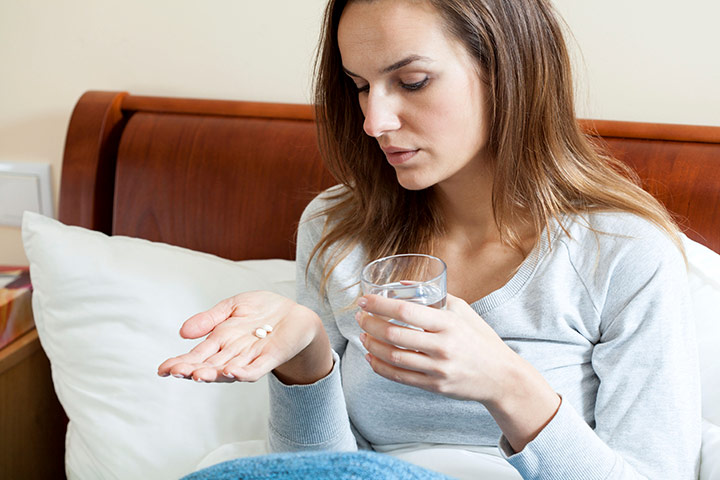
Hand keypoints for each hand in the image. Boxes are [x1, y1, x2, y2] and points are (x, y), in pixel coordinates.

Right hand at [157, 291, 331, 384]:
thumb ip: (209, 319)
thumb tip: (183, 333)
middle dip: (191, 370)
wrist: (294, 312)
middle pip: (208, 366)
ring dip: (214, 374)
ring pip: (228, 371)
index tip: (162, 369)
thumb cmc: (262, 310)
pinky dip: (243, 374)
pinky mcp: (269, 358)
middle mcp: (232, 354)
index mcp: (219, 341)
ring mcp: (250, 358)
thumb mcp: (231, 307)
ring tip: (198, 375)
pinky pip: (254, 370)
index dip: (179, 363)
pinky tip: (232, 373)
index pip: (195, 356)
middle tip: (176, 372)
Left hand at [356, 293, 560, 451]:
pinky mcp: (434, 386)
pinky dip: (380, 366)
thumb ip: (436, 296)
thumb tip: (405, 284)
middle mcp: (442, 347)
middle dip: (370, 323)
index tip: (364, 300)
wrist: (502, 377)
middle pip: (394, 335)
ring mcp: (437, 369)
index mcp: (448, 324)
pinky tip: (371, 356)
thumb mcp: (463, 311)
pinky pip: (399, 377)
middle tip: (359, 316)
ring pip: (393, 357)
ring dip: (372, 345)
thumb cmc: (481, 339)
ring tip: (363, 334)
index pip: (406, 312)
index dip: (380, 305)